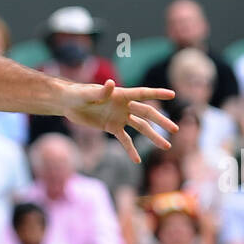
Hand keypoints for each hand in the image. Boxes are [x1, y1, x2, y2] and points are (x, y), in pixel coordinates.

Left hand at [63, 79, 177, 162]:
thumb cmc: (77, 94)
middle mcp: (124, 106)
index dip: (157, 94)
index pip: (143, 94)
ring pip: (140, 127)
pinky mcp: (112, 127)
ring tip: (166, 146)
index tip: (173, 95)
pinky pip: (124, 139)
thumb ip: (100, 92)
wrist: (68, 104)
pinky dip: (130, 149)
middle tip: (175, 130)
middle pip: (147, 114)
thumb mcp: (87, 94)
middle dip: (161, 122)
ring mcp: (119, 117)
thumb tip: (110, 84)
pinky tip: (137, 160)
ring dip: (153, 136)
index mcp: (121, 94)